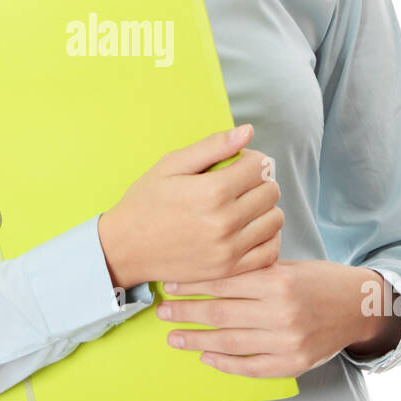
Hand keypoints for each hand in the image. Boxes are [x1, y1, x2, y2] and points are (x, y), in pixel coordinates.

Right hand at [97, 124, 282, 290]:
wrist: (125, 248)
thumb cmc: (146, 202)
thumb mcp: (171, 165)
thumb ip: (212, 146)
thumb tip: (247, 131)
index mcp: (212, 191)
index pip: (260, 166)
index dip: (252, 159)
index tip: (238, 163)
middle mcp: (225, 221)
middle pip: (271, 192)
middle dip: (260, 182)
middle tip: (240, 184)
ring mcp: (229, 249)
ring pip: (275, 220)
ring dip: (265, 208)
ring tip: (244, 206)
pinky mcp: (229, 269)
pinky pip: (270, 251)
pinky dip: (266, 237)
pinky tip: (249, 229)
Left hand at [156, 260, 400, 377]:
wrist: (359, 307)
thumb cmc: (319, 281)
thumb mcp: (288, 266)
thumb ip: (253, 271)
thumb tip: (205, 271)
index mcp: (277, 281)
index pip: (223, 282)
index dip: (192, 285)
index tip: (169, 284)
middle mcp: (281, 312)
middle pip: (220, 314)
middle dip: (186, 313)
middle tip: (162, 312)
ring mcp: (287, 342)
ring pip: (230, 343)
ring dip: (197, 341)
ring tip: (175, 338)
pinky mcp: (294, 364)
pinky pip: (251, 368)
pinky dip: (226, 364)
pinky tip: (206, 357)